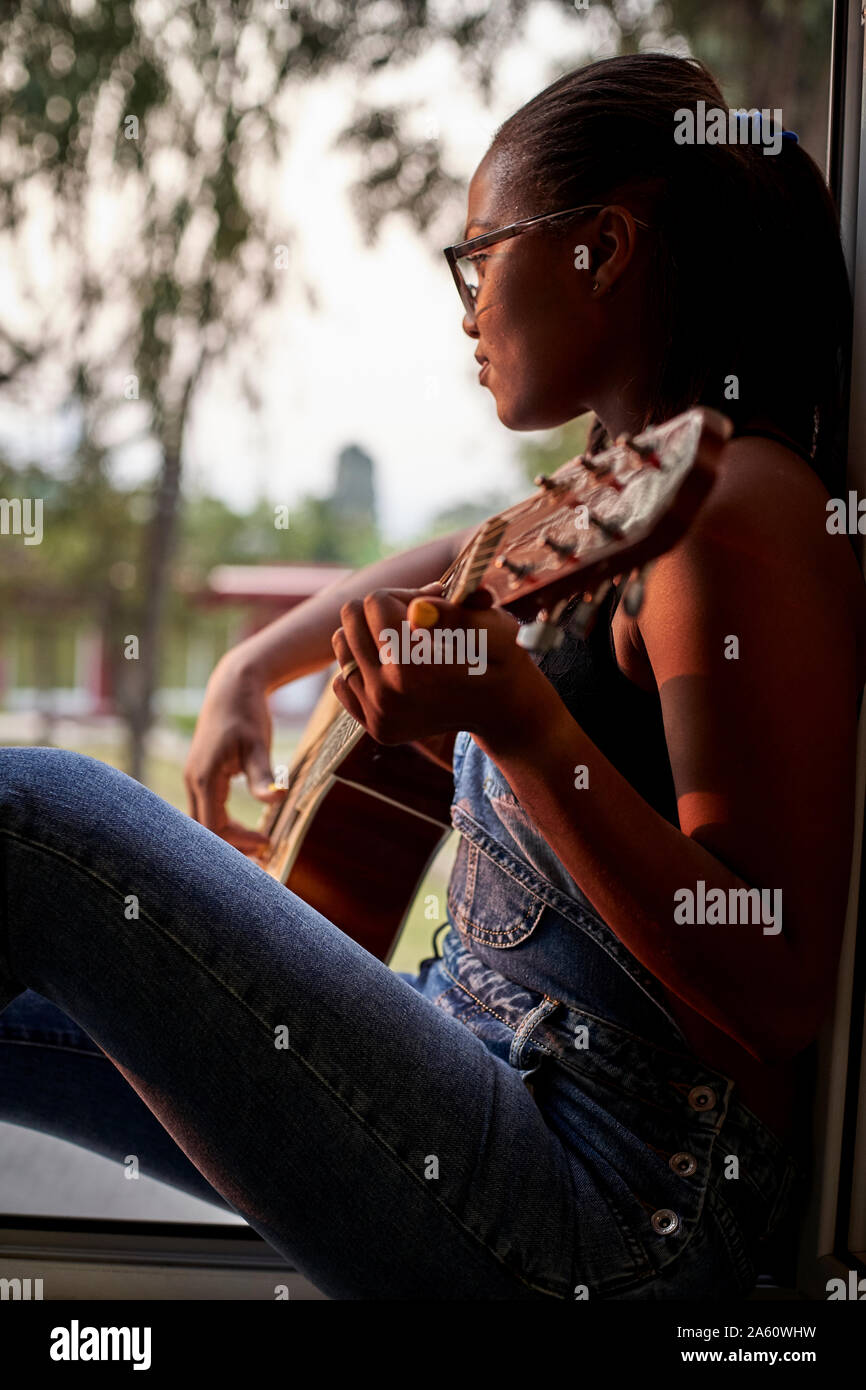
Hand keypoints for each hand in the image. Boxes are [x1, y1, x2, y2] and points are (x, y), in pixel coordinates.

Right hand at [184, 654, 284, 853]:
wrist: (232, 688)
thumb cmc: (246, 714)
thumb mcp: (259, 744)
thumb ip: (262, 775)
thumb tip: (276, 799)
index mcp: (204, 777)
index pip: (214, 827)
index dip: (238, 842)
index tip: (266, 843)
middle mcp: (193, 781)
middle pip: (204, 830)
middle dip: (231, 846)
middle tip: (262, 854)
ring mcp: (194, 778)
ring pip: (203, 821)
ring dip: (227, 836)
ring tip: (257, 845)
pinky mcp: (201, 775)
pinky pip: (207, 809)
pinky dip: (224, 823)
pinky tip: (245, 829)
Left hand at [329, 584, 553, 749]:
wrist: (501, 710)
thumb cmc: (500, 659)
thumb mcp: (497, 629)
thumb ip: (460, 613)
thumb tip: (418, 607)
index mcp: (415, 668)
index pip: (376, 602)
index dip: (406, 595)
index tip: (431, 606)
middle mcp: (388, 695)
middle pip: (351, 618)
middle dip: (383, 611)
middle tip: (416, 622)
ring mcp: (378, 714)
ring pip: (341, 645)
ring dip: (369, 636)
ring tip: (406, 643)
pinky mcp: (373, 726)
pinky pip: (341, 679)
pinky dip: (364, 667)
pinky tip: (396, 670)